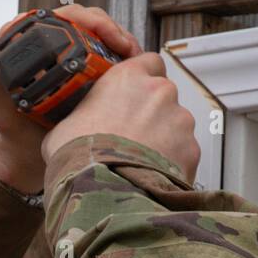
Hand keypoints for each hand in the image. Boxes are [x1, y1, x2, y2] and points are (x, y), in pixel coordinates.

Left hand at [0, 4, 140, 194]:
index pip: (55, 18)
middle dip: (107, 27)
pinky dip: (122, 58)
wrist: (29, 157)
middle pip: (83, 22)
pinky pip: (107, 59)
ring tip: (132, 53)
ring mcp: (71, 62)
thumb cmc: (12, 131)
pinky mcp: (88, 76)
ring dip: (119, 40)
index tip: (95, 29)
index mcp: (28, 47)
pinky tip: (134, 64)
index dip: (78, 18)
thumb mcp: (0, 108)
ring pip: (99, 37)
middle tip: (122, 44)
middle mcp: (51, 49)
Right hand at [42, 53, 200, 182]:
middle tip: (133, 136)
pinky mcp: (192, 150)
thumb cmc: (83, 160)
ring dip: (164, 138)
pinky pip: (184, 153)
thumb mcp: (65, 127)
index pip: (148, 62)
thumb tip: (72, 127)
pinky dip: (173, 162)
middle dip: (152, 113)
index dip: (141, 81)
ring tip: (141, 161)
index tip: (133, 96)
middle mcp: (159, 92)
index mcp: (128, 77)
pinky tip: (152, 175)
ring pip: (176, 124)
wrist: (104, 194)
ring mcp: (180, 120)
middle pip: (164, 95)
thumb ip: (80, 116)